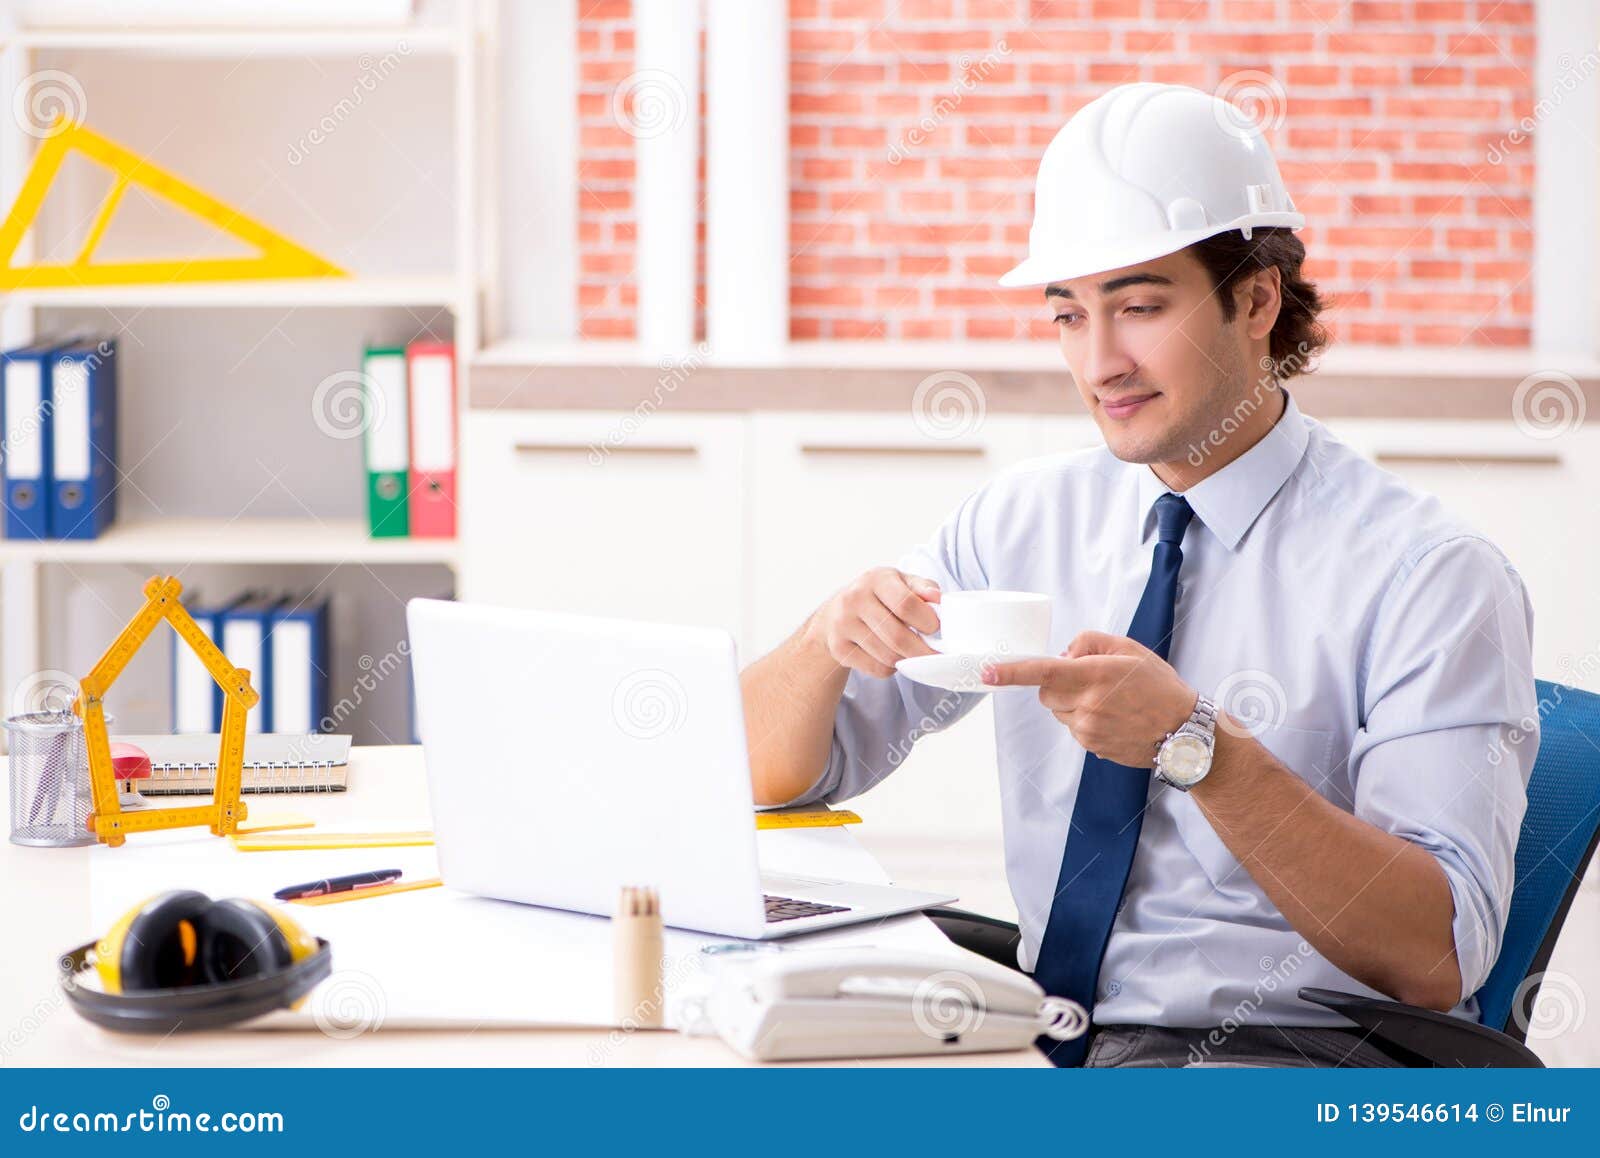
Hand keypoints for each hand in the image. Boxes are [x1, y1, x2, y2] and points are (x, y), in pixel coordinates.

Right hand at [807, 567, 940, 677]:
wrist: (835, 613)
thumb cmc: (877, 596)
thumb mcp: (901, 583)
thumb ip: (923, 588)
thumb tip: (937, 598)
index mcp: (876, 579)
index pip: (906, 604)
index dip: (927, 621)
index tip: (936, 628)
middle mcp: (855, 599)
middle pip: (897, 637)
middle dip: (922, 651)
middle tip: (934, 654)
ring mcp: (843, 624)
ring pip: (888, 657)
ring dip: (906, 660)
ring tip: (908, 651)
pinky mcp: (838, 648)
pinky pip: (876, 668)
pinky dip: (890, 668)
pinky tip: (889, 655)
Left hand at [981, 631, 1196, 765]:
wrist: (1183, 731)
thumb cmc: (1158, 685)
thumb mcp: (1128, 649)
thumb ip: (1089, 643)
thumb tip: (1062, 655)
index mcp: (1094, 676)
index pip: (1042, 672)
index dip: (1010, 672)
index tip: (986, 672)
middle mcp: (1086, 705)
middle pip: (1045, 693)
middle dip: (1056, 684)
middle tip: (1088, 680)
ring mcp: (1087, 729)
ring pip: (1058, 712)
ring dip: (1072, 703)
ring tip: (1108, 701)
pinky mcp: (1090, 746)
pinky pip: (1073, 728)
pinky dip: (1084, 720)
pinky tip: (1112, 718)